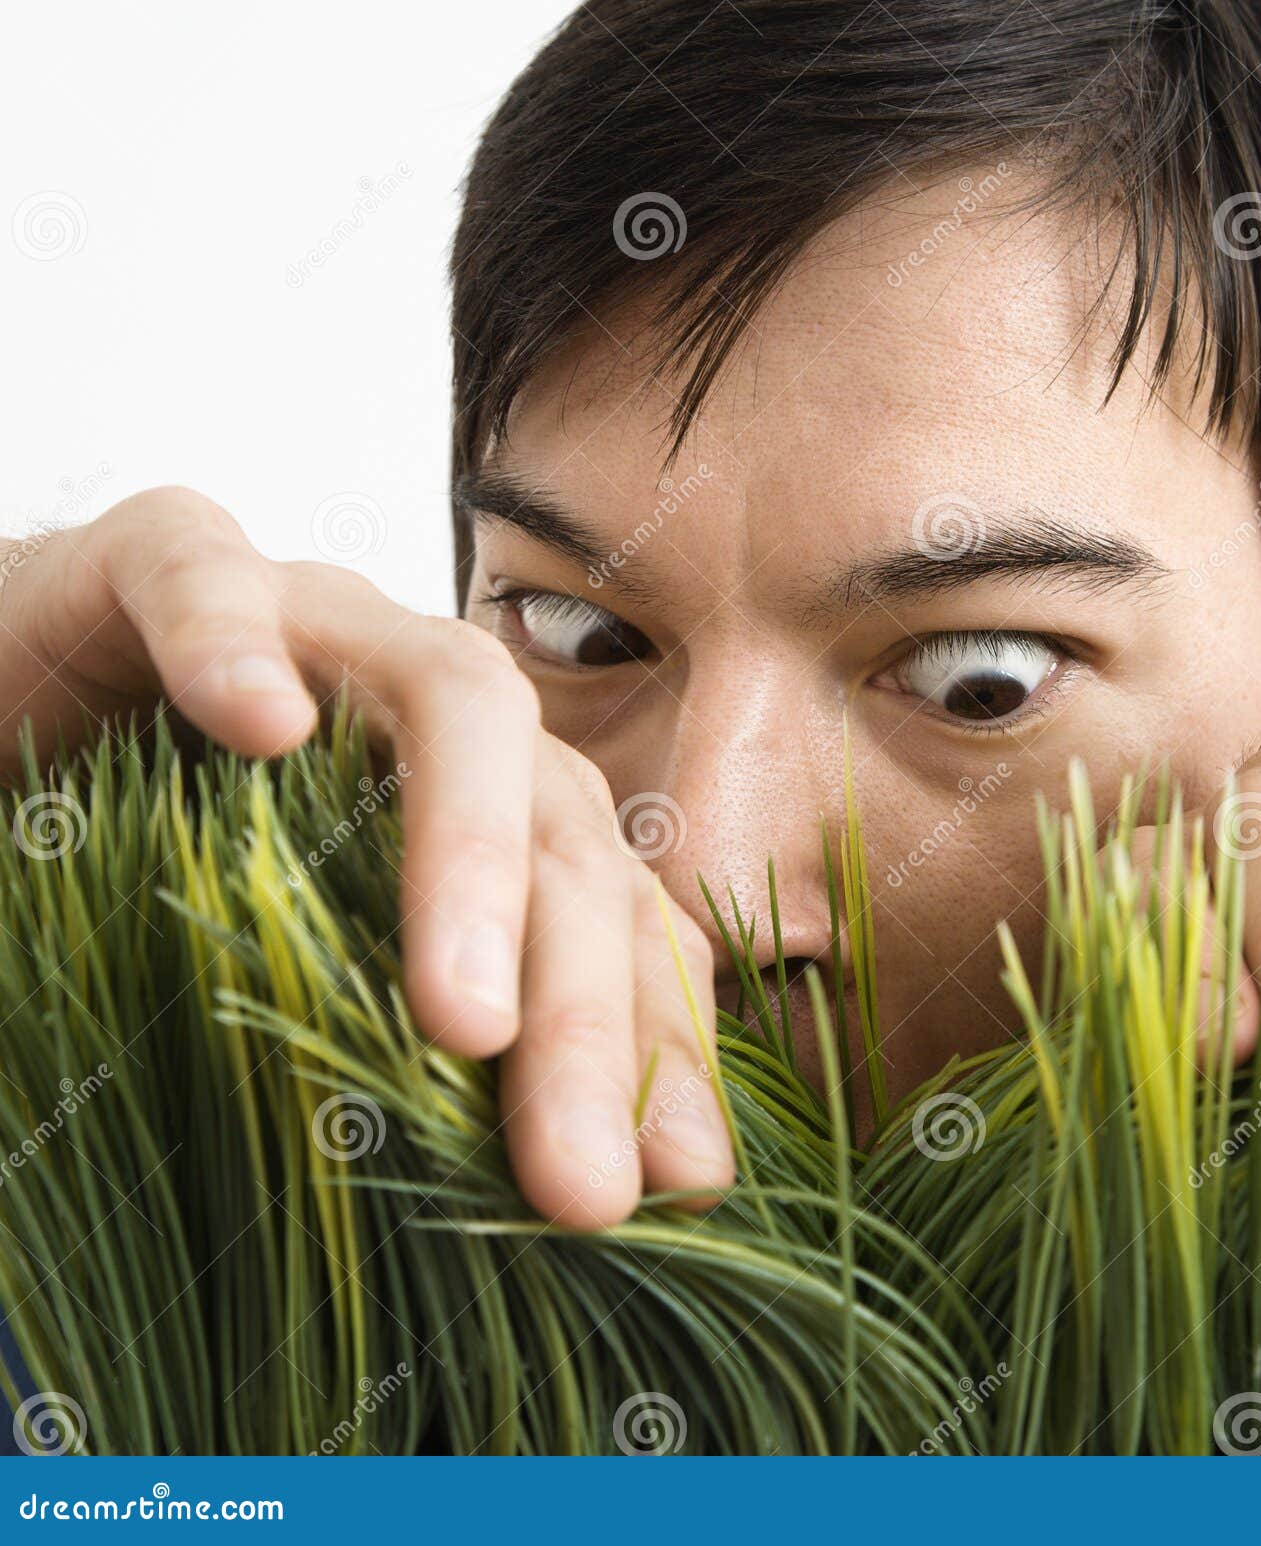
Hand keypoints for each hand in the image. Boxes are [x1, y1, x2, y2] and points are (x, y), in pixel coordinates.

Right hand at [0, 487, 733, 1226]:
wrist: (5, 711)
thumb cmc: (154, 864)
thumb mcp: (305, 981)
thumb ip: (413, 1057)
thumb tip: (553, 1207)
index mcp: (492, 809)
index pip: (613, 914)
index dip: (656, 1042)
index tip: (680, 1183)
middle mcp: (433, 715)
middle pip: (564, 830)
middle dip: (583, 1007)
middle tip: (578, 1179)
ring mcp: (319, 624)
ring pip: (452, 695)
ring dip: (467, 855)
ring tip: (461, 1021)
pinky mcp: (166, 567)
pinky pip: (208, 575)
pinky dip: (234, 644)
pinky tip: (253, 726)